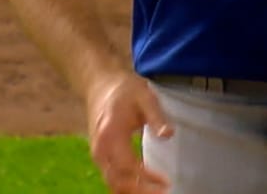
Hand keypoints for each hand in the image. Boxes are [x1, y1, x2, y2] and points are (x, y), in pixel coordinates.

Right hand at [86, 71, 174, 193]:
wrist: (100, 84)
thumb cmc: (124, 90)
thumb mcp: (145, 96)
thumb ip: (157, 116)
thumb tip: (168, 135)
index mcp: (110, 134)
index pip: (129, 165)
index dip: (147, 178)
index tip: (166, 182)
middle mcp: (100, 149)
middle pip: (118, 180)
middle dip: (141, 190)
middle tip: (164, 192)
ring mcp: (98, 154)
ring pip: (112, 183)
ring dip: (132, 192)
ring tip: (155, 193)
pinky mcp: (100, 156)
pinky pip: (110, 177)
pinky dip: (124, 187)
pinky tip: (140, 189)